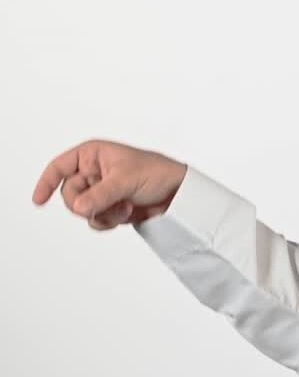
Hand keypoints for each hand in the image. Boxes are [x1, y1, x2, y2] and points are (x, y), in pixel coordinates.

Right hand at [31, 139, 188, 230]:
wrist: (181, 194)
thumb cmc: (158, 173)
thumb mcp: (126, 180)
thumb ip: (100, 195)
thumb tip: (77, 208)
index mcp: (93, 154)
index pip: (60, 167)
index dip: (47, 182)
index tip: (39, 200)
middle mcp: (95, 172)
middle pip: (69, 194)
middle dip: (86, 203)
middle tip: (105, 204)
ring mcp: (102, 191)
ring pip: (82, 210)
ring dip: (101, 213)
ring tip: (125, 208)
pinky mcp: (111, 208)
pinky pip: (96, 220)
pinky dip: (108, 221)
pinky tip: (127, 215)